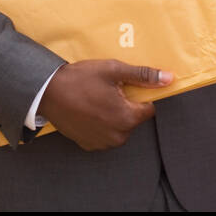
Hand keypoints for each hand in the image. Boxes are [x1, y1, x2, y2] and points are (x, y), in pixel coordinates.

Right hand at [38, 59, 171, 151]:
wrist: (47, 92)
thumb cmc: (81, 79)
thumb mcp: (114, 71)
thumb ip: (143, 76)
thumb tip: (168, 78)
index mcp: (127, 118)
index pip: (149, 109)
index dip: (141, 96)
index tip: (128, 88)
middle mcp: (117, 136)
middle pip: (134, 119)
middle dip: (127, 105)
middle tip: (109, 91)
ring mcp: (101, 143)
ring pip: (119, 127)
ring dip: (114, 115)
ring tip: (97, 99)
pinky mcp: (88, 144)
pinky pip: (104, 134)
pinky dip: (101, 123)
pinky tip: (89, 110)